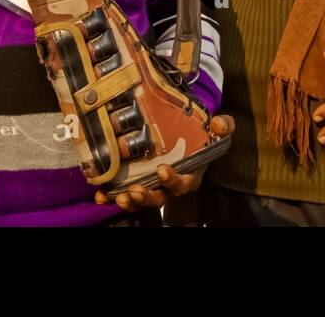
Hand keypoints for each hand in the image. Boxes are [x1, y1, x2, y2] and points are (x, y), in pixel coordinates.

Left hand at [95, 116, 233, 209]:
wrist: (188, 135)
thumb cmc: (203, 135)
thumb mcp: (218, 129)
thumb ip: (224, 126)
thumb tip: (218, 123)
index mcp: (190, 176)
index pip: (183, 184)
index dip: (173, 181)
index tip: (163, 170)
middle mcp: (171, 186)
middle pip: (159, 198)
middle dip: (146, 197)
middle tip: (134, 190)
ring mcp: (154, 186)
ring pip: (141, 200)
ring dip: (129, 201)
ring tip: (118, 196)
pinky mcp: (138, 182)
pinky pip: (125, 194)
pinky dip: (112, 197)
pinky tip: (101, 195)